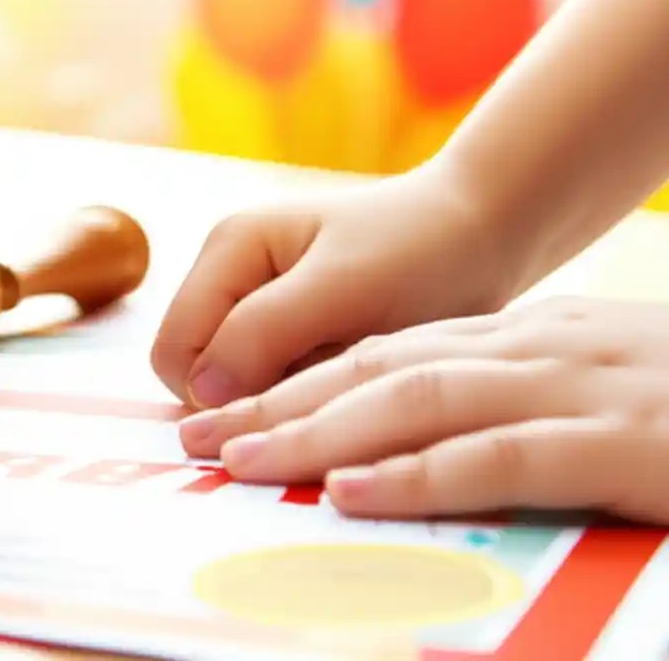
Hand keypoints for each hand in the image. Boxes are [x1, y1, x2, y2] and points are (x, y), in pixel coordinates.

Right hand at [150, 163, 523, 409]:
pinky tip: (352, 369)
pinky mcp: (289, 331)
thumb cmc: (420, 249)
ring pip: (236, 387)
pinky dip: (308, 391)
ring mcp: (257, 305)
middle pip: (197, 374)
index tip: (291, 399)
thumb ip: (263, 332)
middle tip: (326, 378)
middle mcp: (229, 276)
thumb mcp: (341, 287)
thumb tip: (199, 393)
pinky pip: (273, 384)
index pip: (174, 352)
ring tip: (346, 365)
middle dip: (252, 394)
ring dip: (285, 394)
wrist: (486, 233)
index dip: (215, 394)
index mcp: (226, 248)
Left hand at [178, 296, 668, 523]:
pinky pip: (503, 454)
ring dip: (321, 432)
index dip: (301, 383)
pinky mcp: (625, 440)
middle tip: (203, 438)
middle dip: (282, 403)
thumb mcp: (595, 393)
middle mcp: (542, 348)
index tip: (232, 414)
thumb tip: (418, 446)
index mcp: (532, 337)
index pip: (390, 353)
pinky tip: (355, 489)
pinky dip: (420, 471)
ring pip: (420, 399)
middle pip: (381, 367)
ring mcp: (582, 387)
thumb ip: (515, 409)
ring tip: (243, 460)